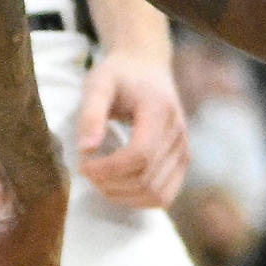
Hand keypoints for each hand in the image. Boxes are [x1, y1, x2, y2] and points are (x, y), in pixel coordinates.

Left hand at [68, 48, 188, 208]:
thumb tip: (86, 150)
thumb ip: (91, 114)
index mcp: (159, 111)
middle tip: (87, 171)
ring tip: (101, 180)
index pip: (139, 155)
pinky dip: (138, 199)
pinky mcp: (182, 161)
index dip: (108, 169)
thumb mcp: (98, 83)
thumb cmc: (119, 74)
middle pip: (146, 179)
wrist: (147, 65)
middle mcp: (178, 134)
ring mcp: (183, 150)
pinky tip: (118, 186)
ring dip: (123, 196)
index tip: (83, 165)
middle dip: (110, 184)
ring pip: (156, 194)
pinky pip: (164, 195)